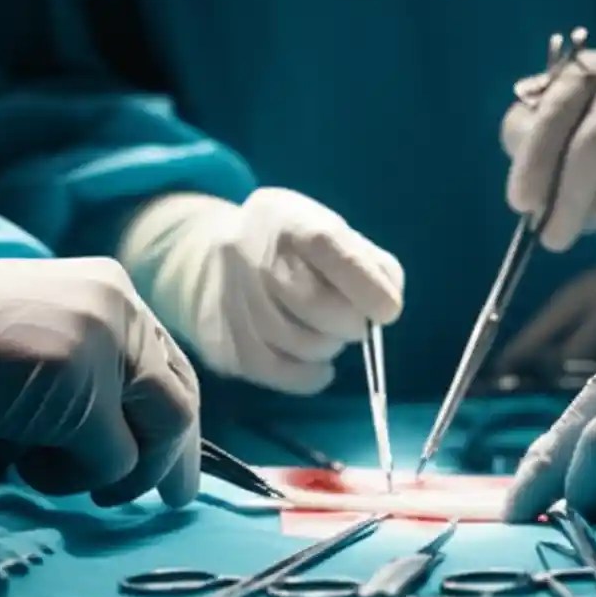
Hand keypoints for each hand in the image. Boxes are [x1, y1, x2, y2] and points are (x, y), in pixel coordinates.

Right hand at [0, 205, 200, 507]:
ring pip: (156, 434)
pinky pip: (111, 459)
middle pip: (178, 401)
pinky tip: (30, 468)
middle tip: (170, 499)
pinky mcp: (80, 391)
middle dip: (173, 459)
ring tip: (61, 474)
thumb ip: (95, 360)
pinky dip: (77, 479)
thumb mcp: (41, 330)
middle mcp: (121, 310)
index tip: (173, 462)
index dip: (175, 421)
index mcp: (114, 292)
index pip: (169, 364)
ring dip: (120, 474)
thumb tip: (136, 430)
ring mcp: (103, 347)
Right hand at [118, 188, 403, 394]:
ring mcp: (232, 301)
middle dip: (351, 322)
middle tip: (352, 322)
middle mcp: (249, 255)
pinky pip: (282, 374)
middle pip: (317, 305)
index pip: (326, 244)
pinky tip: (317, 365)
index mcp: (286, 220)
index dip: (364, 283)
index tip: (388, 311)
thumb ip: (369, 261)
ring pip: (304, 345)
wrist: (207, 255)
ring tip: (323, 332)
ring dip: (328, 346)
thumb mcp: (327, 230)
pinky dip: (311, 376)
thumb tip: (387, 306)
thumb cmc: (289, 248)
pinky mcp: (222, 343)